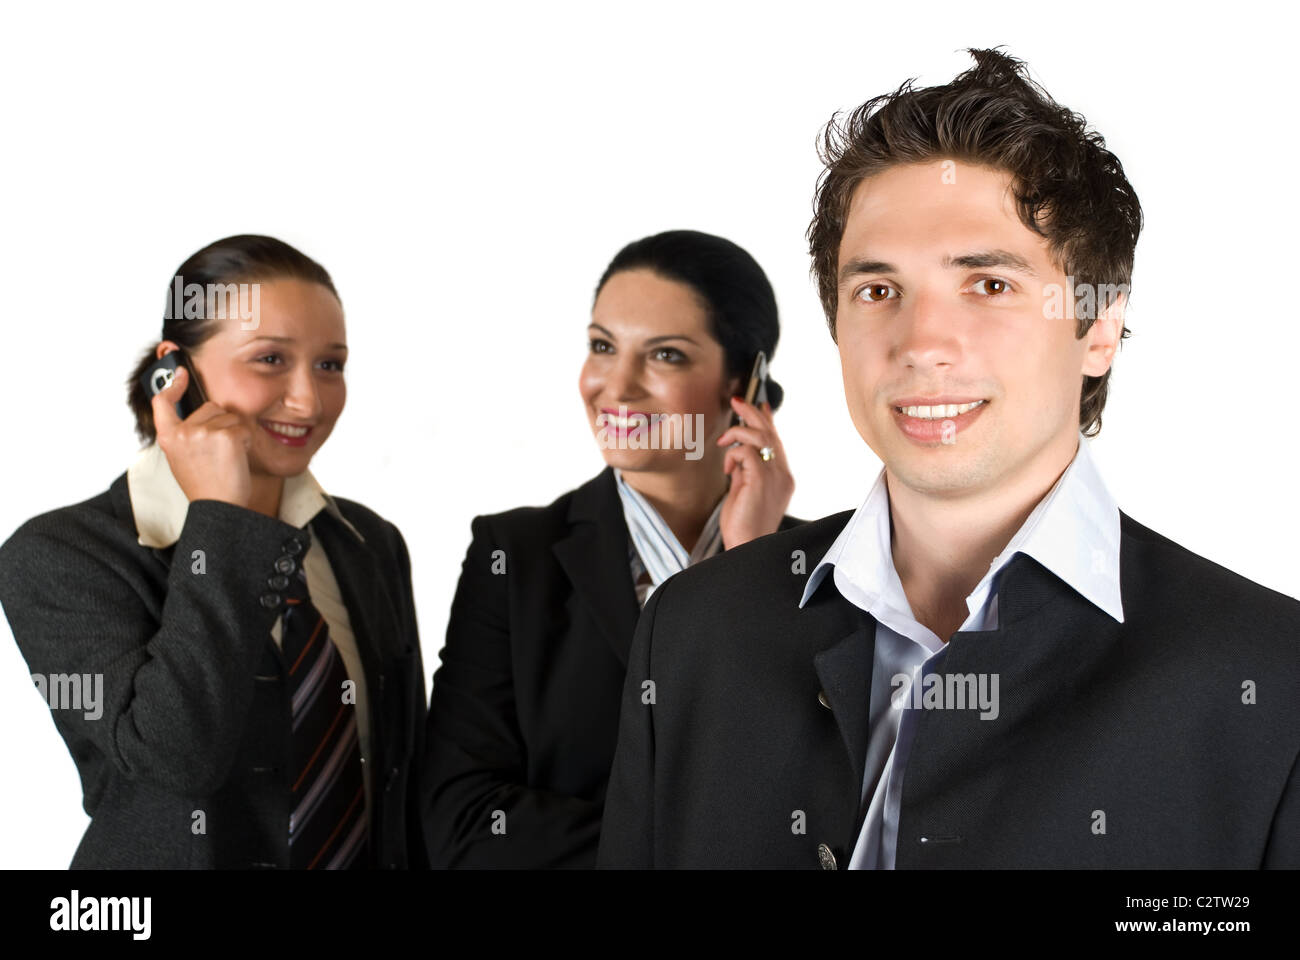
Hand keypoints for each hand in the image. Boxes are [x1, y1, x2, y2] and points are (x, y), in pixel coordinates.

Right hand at [152, 364, 252, 508]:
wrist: (219, 507)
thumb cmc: (205, 485)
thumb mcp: (183, 457)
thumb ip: (186, 433)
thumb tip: (204, 411)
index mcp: (168, 437)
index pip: (163, 403)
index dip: (172, 385)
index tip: (182, 373)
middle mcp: (182, 432)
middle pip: (211, 407)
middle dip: (221, 424)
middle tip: (218, 453)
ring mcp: (204, 432)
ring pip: (230, 417)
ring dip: (235, 434)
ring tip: (226, 458)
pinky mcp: (226, 435)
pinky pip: (244, 428)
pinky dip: (247, 441)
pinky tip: (237, 459)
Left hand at [715, 397, 793, 548]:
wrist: (747, 548)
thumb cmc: (744, 525)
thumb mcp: (745, 492)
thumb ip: (745, 472)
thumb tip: (737, 454)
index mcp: (782, 478)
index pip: (777, 441)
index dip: (768, 421)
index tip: (759, 406)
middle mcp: (782, 474)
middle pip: (770, 433)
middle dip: (753, 413)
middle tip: (738, 401)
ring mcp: (774, 476)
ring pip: (760, 436)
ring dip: (738, 431)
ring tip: (723, 440)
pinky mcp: (760, 479)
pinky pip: (745, 451)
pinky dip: (732, 455)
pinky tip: (727, 471)